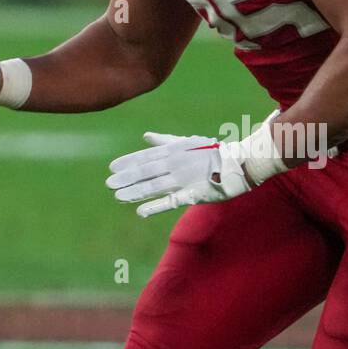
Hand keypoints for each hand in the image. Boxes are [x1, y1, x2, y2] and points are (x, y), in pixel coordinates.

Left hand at [107, 131, 253, 217]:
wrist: (238, 163)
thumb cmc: (212, 151)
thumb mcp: (187, 142)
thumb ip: (165, 140)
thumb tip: (146, 136)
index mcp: (173, 151)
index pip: (145, 157)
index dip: (128, 162)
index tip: (111, 168)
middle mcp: (175, 164)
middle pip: (146, 171)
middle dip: (126, 178)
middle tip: (109, 184)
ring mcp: (183, 179)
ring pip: (154, 186)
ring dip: (135, 192)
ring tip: (118, 197)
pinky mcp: (193, 194)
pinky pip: (171, 201)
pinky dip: (155, 206)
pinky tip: (140, 212)